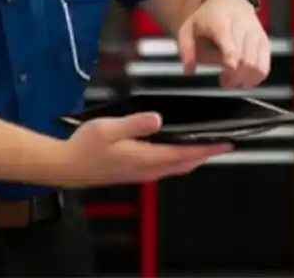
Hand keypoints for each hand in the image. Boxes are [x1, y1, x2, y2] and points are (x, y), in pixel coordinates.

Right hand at [59, 112, 231, 186]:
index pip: (184, 154)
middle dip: (206, 154)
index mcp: (144, 158)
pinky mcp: (136, 174)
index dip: (207, 149)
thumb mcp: (108, 128)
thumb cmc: (84, 146)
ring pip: (177, 168)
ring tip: (207, 146)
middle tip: (224, 144)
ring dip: (194, 158)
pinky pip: (166, 168)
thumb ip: (135, 123)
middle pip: (185, 163)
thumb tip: (158, 119)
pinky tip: (180, 152)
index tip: (225, 143)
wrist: (67, 167)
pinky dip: (180, 160)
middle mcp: (147, 170)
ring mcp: (142, 174)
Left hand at [175, 0, 270, 87]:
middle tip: (224, 82)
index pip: (230, 41)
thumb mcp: (188, 28)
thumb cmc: (207, 18)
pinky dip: (257, 76)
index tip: (228, 69)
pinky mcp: (264, 41)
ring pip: (256, 62)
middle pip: (244, 56)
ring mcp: (255, 33)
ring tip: (234, 82)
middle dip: (235, 75)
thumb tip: (188, 70)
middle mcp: (242, 25)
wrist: (228, 2)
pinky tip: (246, 80)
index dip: (231, 57)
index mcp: (221, 21)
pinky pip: (265, 64)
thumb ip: (186, 50)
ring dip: (246, 78)